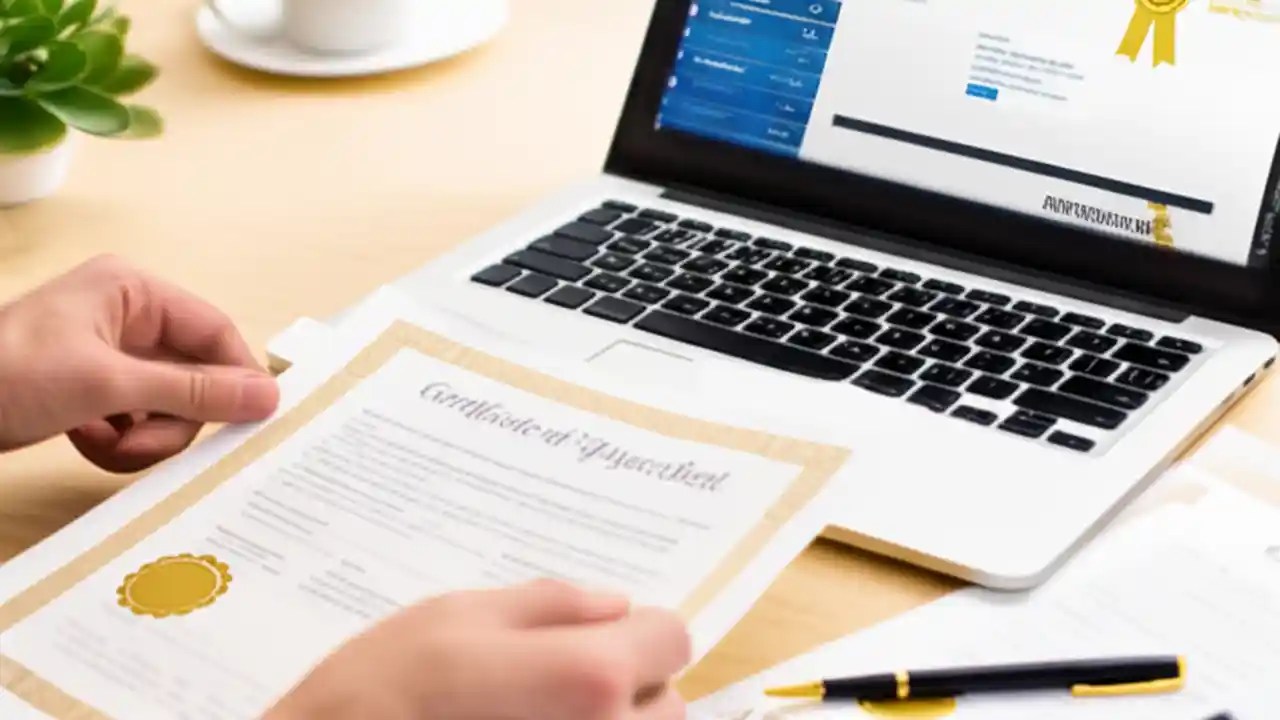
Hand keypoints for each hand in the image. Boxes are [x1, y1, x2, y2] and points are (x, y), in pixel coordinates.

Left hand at [0, 255, 278, 471]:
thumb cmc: (7, 374)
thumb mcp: (108, 385)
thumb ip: (193, 392)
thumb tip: (265, 397)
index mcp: (133, 292)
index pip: (214, 331)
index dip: (235, 376)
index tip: (250, 419)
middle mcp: (126, 318)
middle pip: (193, 377)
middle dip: (170, 419)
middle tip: (140, 442)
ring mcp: (109, 357)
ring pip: (167, 407)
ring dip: (143, 438)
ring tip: (104, 444)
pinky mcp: (92, 391)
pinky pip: (137, 422)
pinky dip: (119, 443)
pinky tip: (86, 442)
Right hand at [265, 579, 691, 719]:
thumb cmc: (380, 695)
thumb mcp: (455, 618)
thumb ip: (547, 605)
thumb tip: (613, 606)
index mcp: (591, 676)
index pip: (672, 640)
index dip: (640, 632)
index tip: (605, 635)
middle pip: (668, 704)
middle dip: (629, 685)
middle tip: (559, 683)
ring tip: (534, 717)